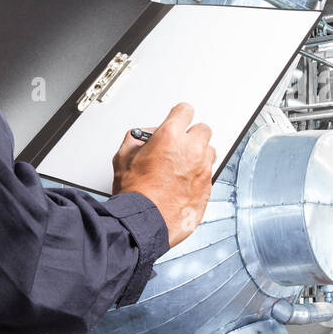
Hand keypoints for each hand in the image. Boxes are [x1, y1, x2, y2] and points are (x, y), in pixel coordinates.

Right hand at [111, 103, 214, 247]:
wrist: (143, 223)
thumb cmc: (134, 195)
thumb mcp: (123, 158)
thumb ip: (137, 140)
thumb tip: (143, 138)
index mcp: (171, 137)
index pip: (185, 110)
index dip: (179, 115)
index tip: (177, 119)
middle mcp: (191, 150)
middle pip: (203, 129)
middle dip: (191, 135)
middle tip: (179, 144)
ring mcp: (203, 169)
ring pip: (209, 151)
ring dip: (199, 154)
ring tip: (182, 165)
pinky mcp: (208, 188)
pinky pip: (209, 173)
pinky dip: (199, 175)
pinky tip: (184, 182)